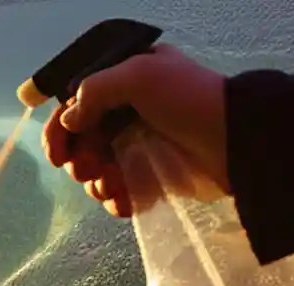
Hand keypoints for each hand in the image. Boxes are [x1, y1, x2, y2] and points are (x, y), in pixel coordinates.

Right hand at [41, 45, 228, 216]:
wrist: (238, 140)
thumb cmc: (189, 100)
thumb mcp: (140, 75)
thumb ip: (95, 90)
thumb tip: (69, 120)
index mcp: (123, 83)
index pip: (74, 105)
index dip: (58, 129)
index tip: (56, 155)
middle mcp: (127, 113)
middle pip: (80, 143)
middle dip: (77, 159)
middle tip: (87, 169)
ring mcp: (139, 147)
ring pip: (96, 171)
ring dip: (94, 183)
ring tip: (109, 185)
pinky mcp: (152, 177)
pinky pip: (118, 193)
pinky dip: (114, 200)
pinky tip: (121, 202)